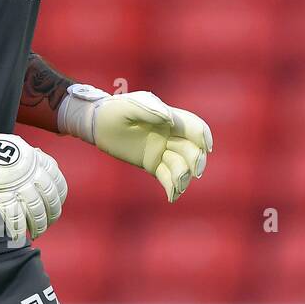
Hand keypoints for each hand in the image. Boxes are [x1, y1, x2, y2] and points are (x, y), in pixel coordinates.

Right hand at [0, 108, 66, 241]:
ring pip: (34, 210)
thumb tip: (40, 168)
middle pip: (48, 198)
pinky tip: (19, 236)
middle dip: (51, 215)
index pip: (57, 181)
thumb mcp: (14, 145)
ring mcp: (15, 184)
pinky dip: (18, 229)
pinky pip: (14, 216)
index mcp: (34, 158)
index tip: (56, 206)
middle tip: (48, 223)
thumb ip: (30, 157)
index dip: (59, 198)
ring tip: (37, 232)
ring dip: (38, 225)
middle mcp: (28, 171)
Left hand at [59, 85, 211, 202]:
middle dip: (196, 162)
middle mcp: (170, 136)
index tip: (206, 148)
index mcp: (170, 118)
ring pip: (181, 166)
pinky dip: (172, 187)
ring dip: (183, 177)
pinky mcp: (152, 165)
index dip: (203, 136)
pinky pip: (167, 177)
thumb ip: (150, 110)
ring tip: (176, 188)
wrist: (98, 124)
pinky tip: (171, 197)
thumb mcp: (130, 106)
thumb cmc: (114, 110)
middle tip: (193, 173)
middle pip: (192, 150)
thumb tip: (170, 120)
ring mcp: (162, 151)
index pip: (194, 127)